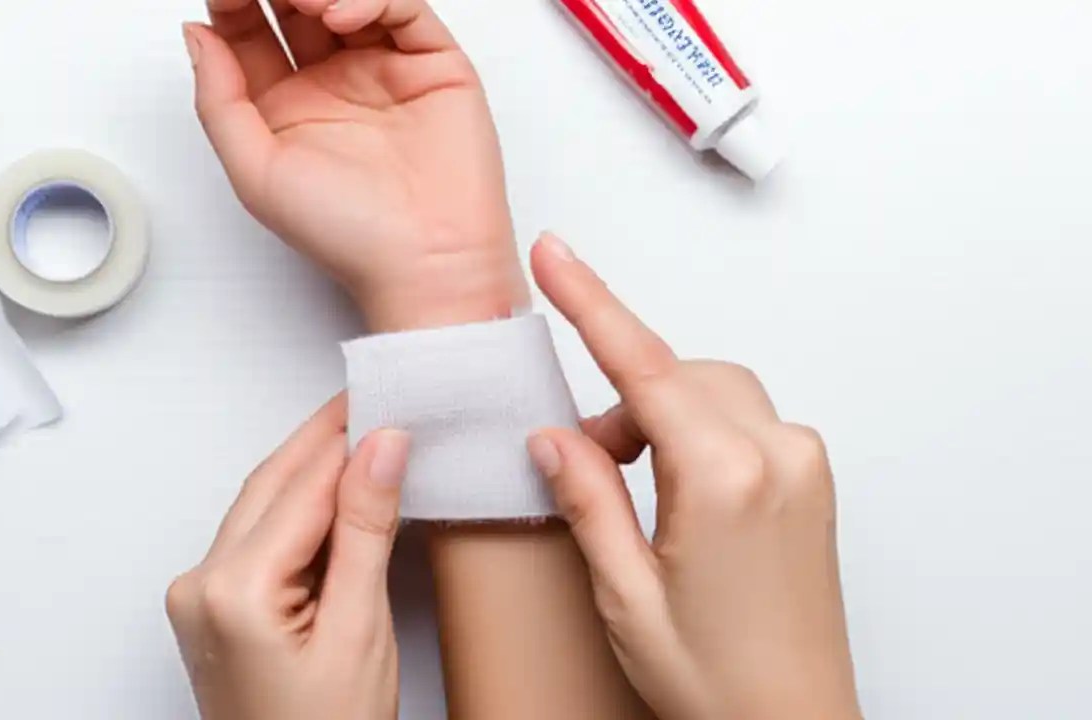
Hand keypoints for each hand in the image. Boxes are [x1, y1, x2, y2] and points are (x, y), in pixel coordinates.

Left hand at [166, 396, 411, 719]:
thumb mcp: (360, 632)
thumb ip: (366, 531)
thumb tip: (381, 449)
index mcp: (232, 590)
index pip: (303, 488)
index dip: (351, 438)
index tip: (389, 401)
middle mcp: (200, 585)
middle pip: (273, 485)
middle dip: (326, 440)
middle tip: (378, 402)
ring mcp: (200, 597)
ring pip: (263, 506)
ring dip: (314, 471)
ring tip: (367, 438)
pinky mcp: (213, 607)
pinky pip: (258, 537)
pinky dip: (299, 511)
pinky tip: (337, 496)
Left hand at [184, 0, 524, 331]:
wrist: (426, 262)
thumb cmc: (349, 235)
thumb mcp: (254, 173)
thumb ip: (218, 101)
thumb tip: (196, 35)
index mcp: (285, 108)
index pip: (249, 31)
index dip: (231, 2)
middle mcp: (334, 84)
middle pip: (295, 4)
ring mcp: (385, 70)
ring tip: (304, 0)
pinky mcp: (434, 64)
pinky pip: (404, 8)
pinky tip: (341, 15)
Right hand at [525, 234, 861, 719]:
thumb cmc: (721, 681)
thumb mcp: (625, 594)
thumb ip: (587, 499)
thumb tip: (555, 438)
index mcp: (726, 481)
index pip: (643, 366)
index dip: (590, 303)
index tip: (556, 257)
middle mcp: (778, 459)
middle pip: (676, 375)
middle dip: (620, 404)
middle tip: (580, 459)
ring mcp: (803, 466)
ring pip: (709, 391)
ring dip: (658, 416)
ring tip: (627, 485)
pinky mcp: (811, 480)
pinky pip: (741, 417)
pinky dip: (695, 430)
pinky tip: (672, 486)